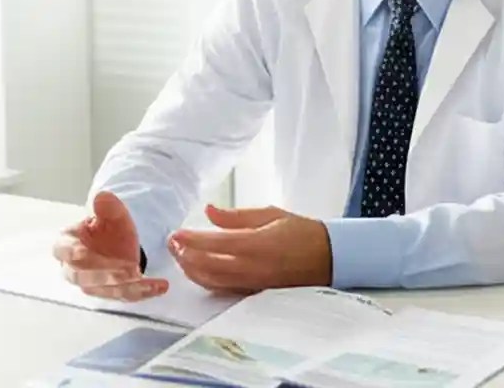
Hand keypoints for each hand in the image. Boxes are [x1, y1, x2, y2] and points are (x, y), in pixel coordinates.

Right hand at [52, 192, 169, 301]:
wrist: (121, 243)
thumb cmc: (109, 228)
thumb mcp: (112, 214)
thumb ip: (107, 207)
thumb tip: (101, 197)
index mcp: (67, 244)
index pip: (66, 251)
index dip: (74, 253)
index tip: (85, 253)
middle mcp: (74, 268)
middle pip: (83, 276)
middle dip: (106, 275)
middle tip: (129, 269)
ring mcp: (91, 284)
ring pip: (104, 290)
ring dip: (126, 287)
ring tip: (149, 281)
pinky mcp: (110, 294)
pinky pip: (123, 297)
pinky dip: (142, 293)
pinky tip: (158, 286)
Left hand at [168, 204, 331, 292]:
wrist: (331, 258)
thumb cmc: (302, 232)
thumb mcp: (271, 214)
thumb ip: (237, 216)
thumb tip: (209, 211)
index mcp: (257, 244)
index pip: (214, 244)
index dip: (191, 240)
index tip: (175, 234)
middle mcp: (252, 267)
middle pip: (207, 267)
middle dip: (184, 256)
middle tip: (172, 243)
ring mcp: (253, 284)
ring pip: (212, 282)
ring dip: (191, 270)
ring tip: (180, 256)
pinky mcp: (255, 293)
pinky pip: (223, 289)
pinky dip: (205, 280)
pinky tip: (198, 270)